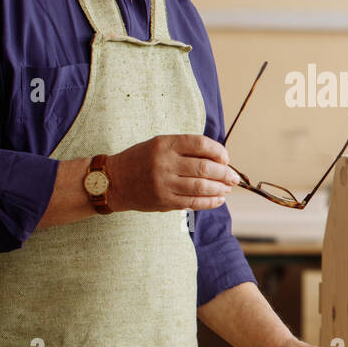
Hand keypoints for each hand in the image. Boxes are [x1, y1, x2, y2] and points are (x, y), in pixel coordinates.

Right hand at [108, 134, 239, 211]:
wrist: (114, 181)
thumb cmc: (141, 160)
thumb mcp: (159, 145)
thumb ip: (184, 149)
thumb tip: (218, 158)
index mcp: (165, 144)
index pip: (200, 144)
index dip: (218, 151)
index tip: (226, 157)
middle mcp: (164, 162)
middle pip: (204, 167)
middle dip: (225, 173)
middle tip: (234, 177)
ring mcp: (164, 183)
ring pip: (201, 186)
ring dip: (220, 188)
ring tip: (228, 188)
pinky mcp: (163, 201)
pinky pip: (193, 202)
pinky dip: (209, 202)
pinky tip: (219, 199)